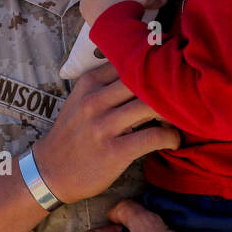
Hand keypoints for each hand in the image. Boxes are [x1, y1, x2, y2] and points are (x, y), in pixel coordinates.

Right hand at [30, 63, 178, 205]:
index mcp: (89, 82)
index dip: (154, 64)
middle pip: (144, 79)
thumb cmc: (72, 134)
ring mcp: (104, 125)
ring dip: (173, 112)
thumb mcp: (80, 99)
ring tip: (178, 118)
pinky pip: (154, 137)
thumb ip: (107, 85)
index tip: (170, 73)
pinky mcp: (114, 151)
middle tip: (181, 96)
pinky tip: (173, 141)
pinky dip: (171, 137)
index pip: (129, 60)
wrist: (50, 171)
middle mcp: (96, 99)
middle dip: (167, 86)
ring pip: (151, 105)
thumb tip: (145, 73)